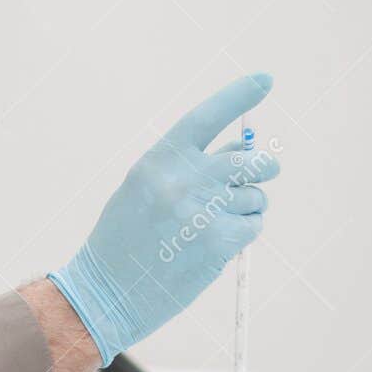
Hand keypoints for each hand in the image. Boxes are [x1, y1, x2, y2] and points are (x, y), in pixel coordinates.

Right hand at [48, 73, 280, 365]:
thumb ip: (190, 167)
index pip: (208, 116)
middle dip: (262, 169)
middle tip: (258, 178)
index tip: (265, 79)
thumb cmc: (125, 240)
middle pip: (251, 160)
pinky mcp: (219, 240)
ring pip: (256, 198)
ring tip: (211, 228)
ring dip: (245, 210)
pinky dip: (242, 235)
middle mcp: (184, 178)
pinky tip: (213, 247)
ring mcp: (204, 209)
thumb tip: (243, 149)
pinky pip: (253, 226)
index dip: (238, 96)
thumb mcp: (146, 190)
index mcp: (160, 160)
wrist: (106, 292)